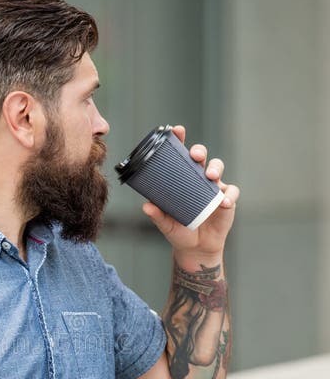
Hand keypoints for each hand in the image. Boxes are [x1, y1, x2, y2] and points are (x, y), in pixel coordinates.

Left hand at [142, 125, 239, 265]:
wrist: (197, 248)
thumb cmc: (180, 230)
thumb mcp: (166, 224)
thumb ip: (157, 215)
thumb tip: (146, 206)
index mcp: (182, 178)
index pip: (180, 155)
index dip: (180, 140)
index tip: (177, 130)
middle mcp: (198, 178)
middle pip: (201, 157)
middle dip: (199, 152)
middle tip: (196, 156)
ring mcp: (214, 187)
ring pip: (218, 168)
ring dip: (216, 169)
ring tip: (211, 177)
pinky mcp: (227, 199)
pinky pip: (231, 192)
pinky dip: (229, 196)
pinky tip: (223, 203)